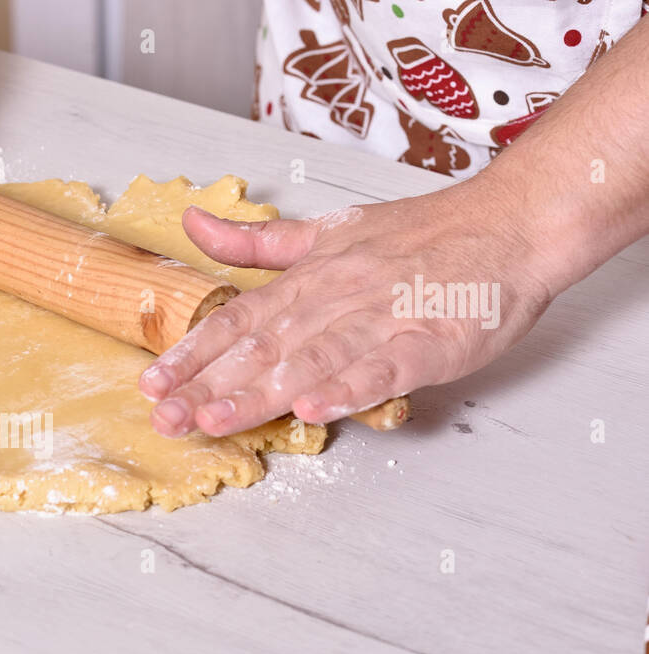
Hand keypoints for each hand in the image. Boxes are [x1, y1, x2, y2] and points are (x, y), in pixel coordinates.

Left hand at [138, 179, 557, 436]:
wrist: (510, 224)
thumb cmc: (420, 235)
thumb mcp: (327, 231)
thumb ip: (256, 243)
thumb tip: (193, 223)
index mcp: (307, 279)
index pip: (236, 320)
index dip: (192, 354)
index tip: (151, 385)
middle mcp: (334, 298)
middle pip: (261, 347)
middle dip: (209, 386)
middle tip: (166, 419)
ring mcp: (381, 319)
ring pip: (311, 359)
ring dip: (261, 393)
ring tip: (216, 422)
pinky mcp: (428, 342)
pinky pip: (382, 367)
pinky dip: (348, 387)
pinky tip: (314, 409)